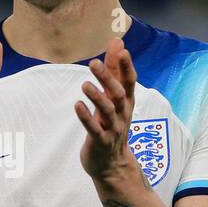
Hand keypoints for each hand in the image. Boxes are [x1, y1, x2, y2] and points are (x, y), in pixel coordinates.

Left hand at [75, 35, 141, 182]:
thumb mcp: (114, 98)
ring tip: (85, 84)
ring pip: (107, 111)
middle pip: (118, 94)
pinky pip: (94, 129)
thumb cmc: (111, 124)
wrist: (112, 164)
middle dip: (108, 78)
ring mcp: (112, 129)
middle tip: (93, 63)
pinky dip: (86, 117)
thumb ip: (115, 70)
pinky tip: (77, 105)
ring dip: (97, 97)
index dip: (126, 66)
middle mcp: (122, 114)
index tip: (122, 50)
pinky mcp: (100, 141)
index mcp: (126, 103)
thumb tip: (117, 41)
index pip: (129, 81)